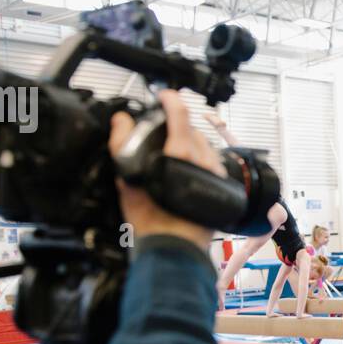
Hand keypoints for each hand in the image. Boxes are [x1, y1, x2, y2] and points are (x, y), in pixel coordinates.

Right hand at [111, 91, 225, 248]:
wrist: (174, 248)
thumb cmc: (152, 219)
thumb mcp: (128, 180)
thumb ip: (122, 145)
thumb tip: (120, 121)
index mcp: (181, 153)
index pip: (180, 114)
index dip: (171, 99)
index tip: (164, 95)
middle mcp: (203, 160)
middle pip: (192, 129)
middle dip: (177, 125)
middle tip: (162, 130)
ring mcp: (216, 172)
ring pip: (204, 145)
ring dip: (190, 142)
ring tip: (174, 151)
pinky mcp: (222, 185)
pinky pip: (213, 162)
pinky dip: (201, 158)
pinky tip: (190, 167)